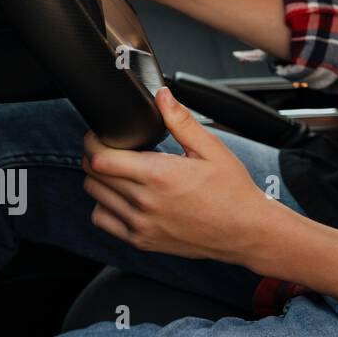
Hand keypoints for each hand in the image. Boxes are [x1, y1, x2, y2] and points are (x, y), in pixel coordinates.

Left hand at [82, 87, 275, 263]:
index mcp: (160, 175)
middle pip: (93, 175)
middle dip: (95, 156)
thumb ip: (181, 121)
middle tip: (111, 149)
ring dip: (100, 180)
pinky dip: (104, 206)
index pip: (101, 158)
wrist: (244, 230)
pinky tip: (122, 196)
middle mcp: (145, 202)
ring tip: (119, 171)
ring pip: (95, 197)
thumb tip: (162, 96)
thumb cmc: (232, 190)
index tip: (100, 135)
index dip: (94, 142)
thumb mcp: (212, 149)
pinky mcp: (141, 240)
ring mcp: (141, 224)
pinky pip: (102, 221)